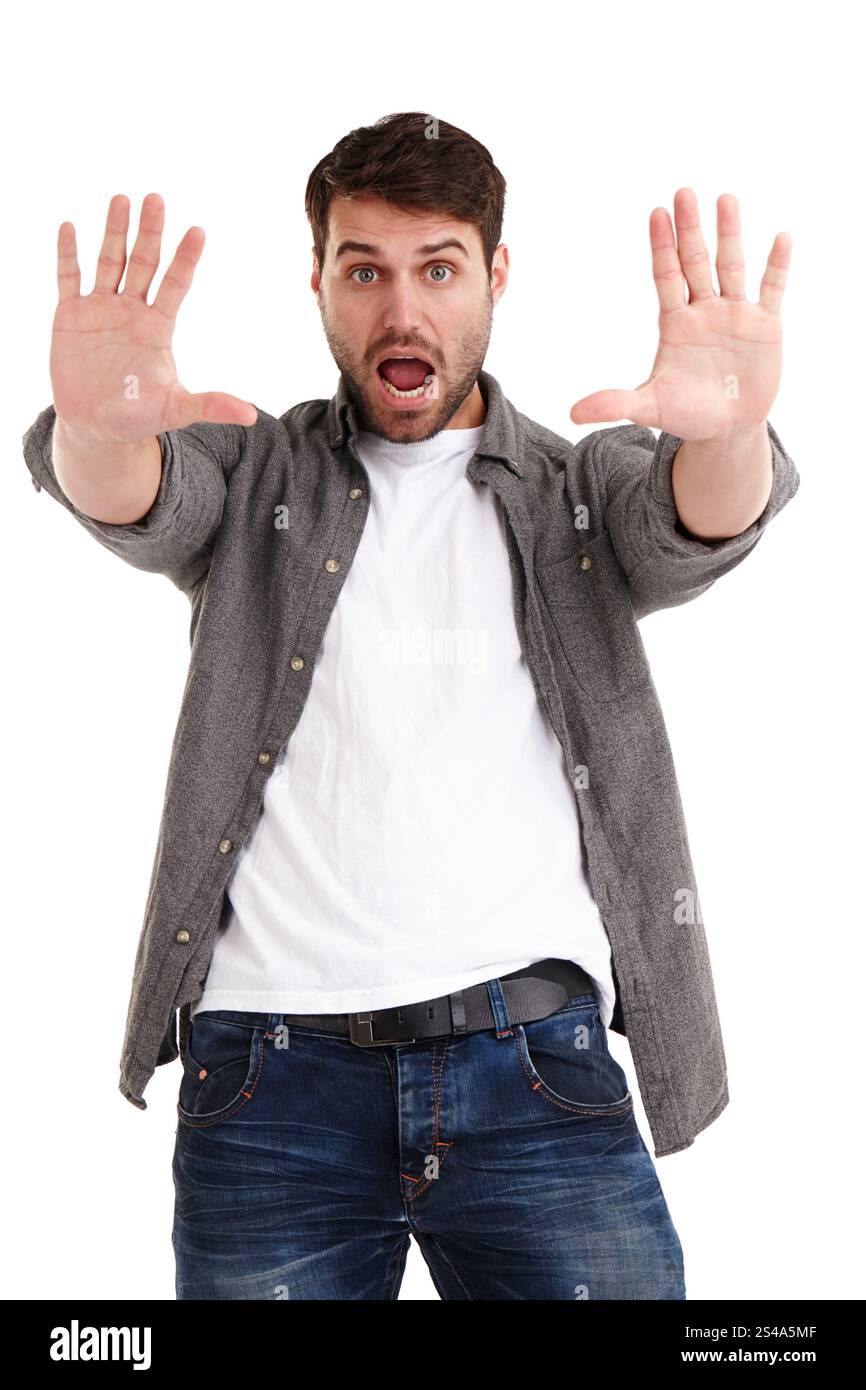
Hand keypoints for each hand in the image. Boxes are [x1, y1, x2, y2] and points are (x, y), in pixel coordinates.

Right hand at [50, 193, 256, 442]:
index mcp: (158, 326)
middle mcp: (131, 310)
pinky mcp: (70, 315)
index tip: (198, 231)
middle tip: (156, 199)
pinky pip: (68, 278)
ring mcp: (100, 309)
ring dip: (114, 232)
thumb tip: (252, 417)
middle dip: (150, 232)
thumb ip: (210, 406)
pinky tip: (70, 227)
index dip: (185, 259)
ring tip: (121, 199)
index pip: (176, 284)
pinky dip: (68, 254)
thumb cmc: (137, 416)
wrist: (96, 427)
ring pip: (109, 261)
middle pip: (143, 263)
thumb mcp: (175, 410)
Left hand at [569, 189, 789, 441]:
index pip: (666, 276)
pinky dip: (776, 266)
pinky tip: (781, 238)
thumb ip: (615, 404)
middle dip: (690, 229)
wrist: (727, 429)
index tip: (657, 214)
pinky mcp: (765, 326)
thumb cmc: (687, 413)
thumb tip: (572, 414)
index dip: (662, 247)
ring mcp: (735, 314)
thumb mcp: (650, 407)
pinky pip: (772, 289)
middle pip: (696, 261)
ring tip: (725, 199)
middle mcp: (704, 310)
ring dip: (730, 234)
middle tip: (683, 193)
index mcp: (675, 323)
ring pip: (732, 266)